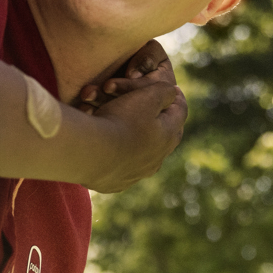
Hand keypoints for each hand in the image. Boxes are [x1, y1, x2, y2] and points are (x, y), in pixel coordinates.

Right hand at [77, 40, 186, 192]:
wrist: (91, 153)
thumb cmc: (120, 121)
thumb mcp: (145, 96)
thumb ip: (163, 91)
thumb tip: (173, 92)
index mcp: (168, 136)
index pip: (180, 112)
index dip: (177, 97)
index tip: (173, 89)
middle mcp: (157, 158)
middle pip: (165, 136)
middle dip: (160, 121)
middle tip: (155, 110)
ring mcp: (138, 173)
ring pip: (144, 154)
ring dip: (140, 141)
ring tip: (131, 130)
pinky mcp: (117, 183)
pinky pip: (122, 168)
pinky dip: (120, 158)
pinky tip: (112, 152)